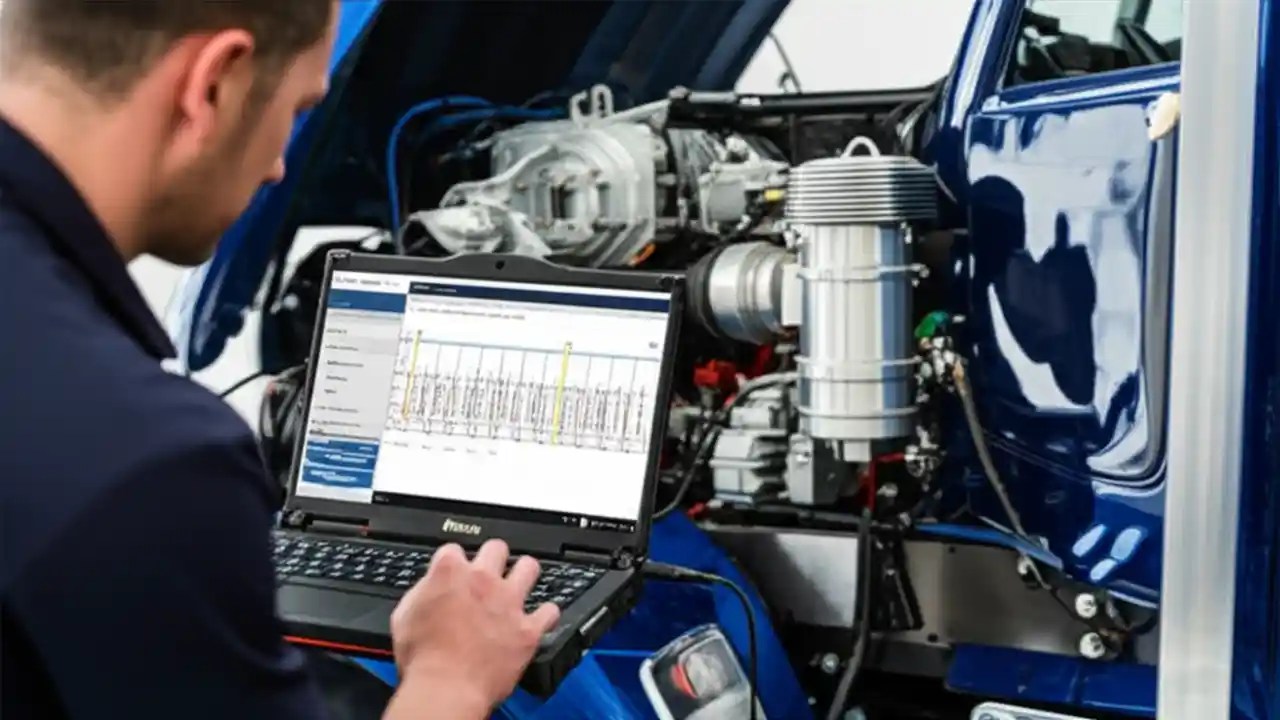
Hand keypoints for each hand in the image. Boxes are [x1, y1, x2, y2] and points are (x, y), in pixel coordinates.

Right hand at [384, 540, 560, 718]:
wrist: (445, 688)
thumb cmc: (423, 660)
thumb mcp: (404, 617)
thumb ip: (421, 594)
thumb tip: (429, 590)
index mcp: (449, 572)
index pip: (453, 549)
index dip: (453, 561)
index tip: (454, 571)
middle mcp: (483, 580)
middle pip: (496, 548)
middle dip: (493, 557)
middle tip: (490, 571)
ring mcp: (509, 602)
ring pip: (529, 568)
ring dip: (524, 573)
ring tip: (520, 580)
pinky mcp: (528, 628)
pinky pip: (549, 612)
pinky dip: (546, 614)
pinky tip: (541, 617)